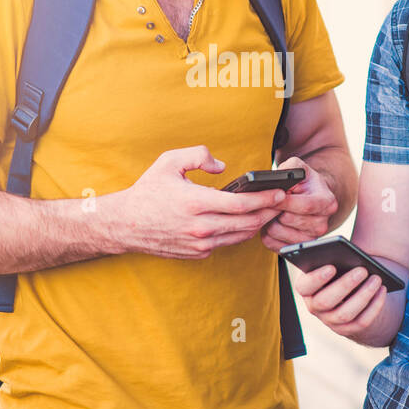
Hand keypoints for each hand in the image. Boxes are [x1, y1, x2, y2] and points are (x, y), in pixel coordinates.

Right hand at [106, 146, 285, 259]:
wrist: (126, 224)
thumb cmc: (148, 191)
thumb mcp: (169, 161)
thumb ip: (199, 155)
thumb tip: (222, 166)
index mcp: (196, 203)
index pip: (241, 204)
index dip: (265, 199)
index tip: (280, 193)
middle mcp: (201, 227)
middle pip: (248, 223)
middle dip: (269, 212)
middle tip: (282, 202)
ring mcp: (200, 244)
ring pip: (241, 236)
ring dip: (258, 224)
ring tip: (269, 211)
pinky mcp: (198, 253)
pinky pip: (227, 243)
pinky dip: (240, 233)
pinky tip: (246, 222)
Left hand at [259, 156, 337, 251]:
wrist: (311, 198)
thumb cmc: (304, 182)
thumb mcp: (300, 168)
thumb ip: (291, 167)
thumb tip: (278, 176)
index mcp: (327, 203)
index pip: (304, 206)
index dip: (284, 202)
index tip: (271, 196)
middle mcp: (322, 224)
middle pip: (289, 220)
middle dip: (274, 209)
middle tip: (269, 201)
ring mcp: (310, 239)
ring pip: (278, 232)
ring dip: (269, 220)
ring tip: (272, 210)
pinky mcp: (297, 250)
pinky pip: (273, 244)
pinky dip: (267, 233)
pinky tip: (271, 222)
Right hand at [291, 264, 388, 343]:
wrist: (349, 294)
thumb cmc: (339, 270)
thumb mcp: (334, 264)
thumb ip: (335, 260)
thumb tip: (349, 258)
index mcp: (306, 288)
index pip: (305, 286)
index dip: (316, 278)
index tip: (332, 267)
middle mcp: (314, 307)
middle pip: (326, 301)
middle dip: (345, 285)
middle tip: (363, 270)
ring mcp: (330, 321)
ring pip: (345, 314)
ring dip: (363, 295)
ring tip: (377, 279)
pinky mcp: (347, 330)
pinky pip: (362, 321)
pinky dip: (374, 306)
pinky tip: (383, 290)